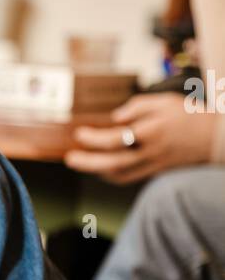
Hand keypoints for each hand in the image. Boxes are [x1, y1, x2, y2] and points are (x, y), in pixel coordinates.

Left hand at [64, 92, 217, 183]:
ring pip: (120, 174)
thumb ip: (136, 107)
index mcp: (151, 132)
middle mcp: (150, 152)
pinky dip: (112, 175)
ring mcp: (153, 165)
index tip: (80, 134)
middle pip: (113, 163)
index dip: (95, 138)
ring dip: (96, 171)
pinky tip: (101, 168)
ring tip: (80, 163)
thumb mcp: (163, 101)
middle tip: (69, 158)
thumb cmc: (189, 116)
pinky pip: (129, 177)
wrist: (214, 138)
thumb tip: (115, 118)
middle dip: (88, 163)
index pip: (116, 139)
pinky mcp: (155, 171)